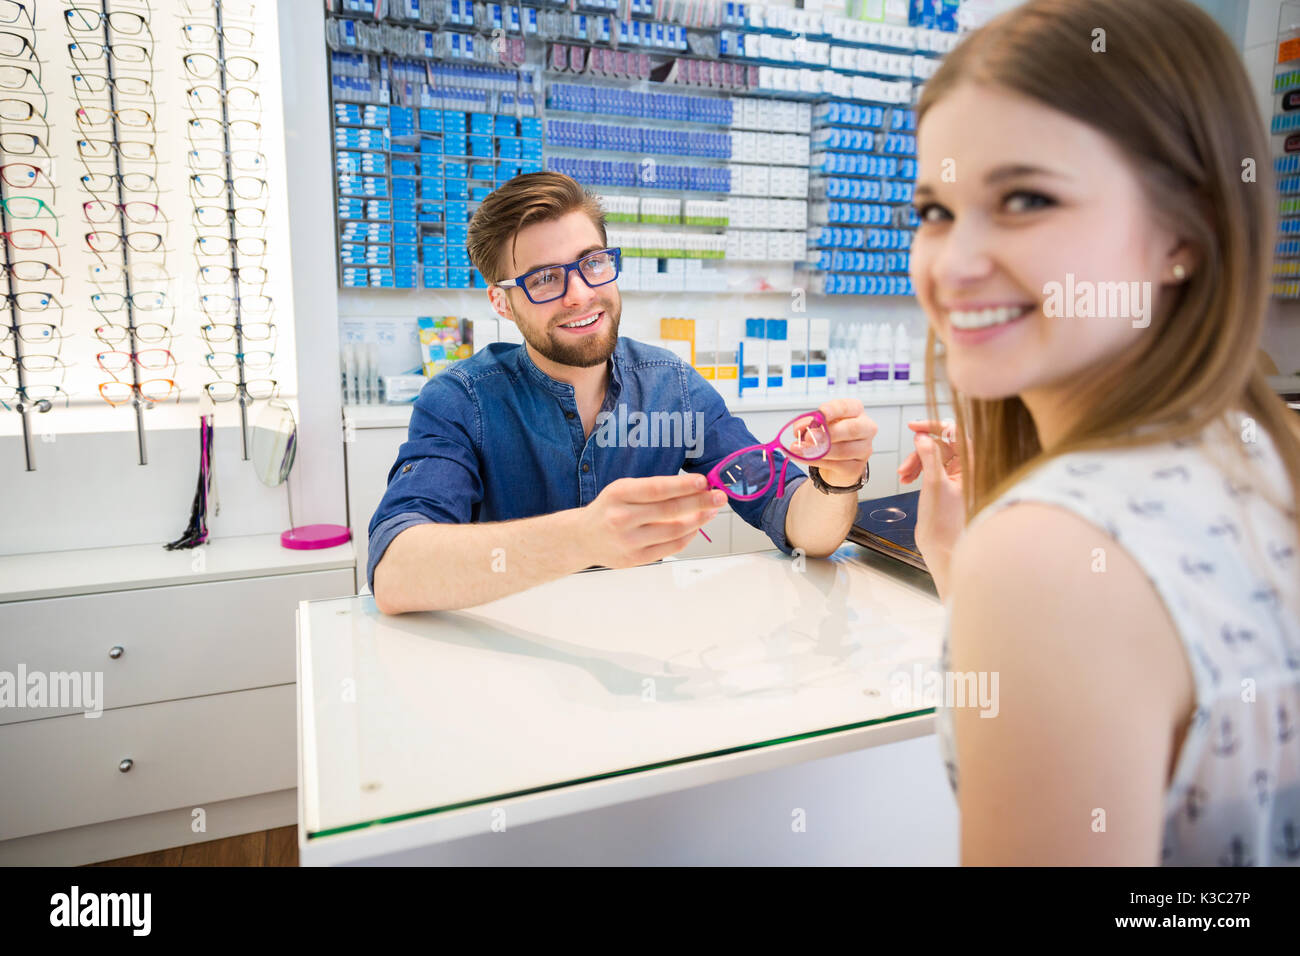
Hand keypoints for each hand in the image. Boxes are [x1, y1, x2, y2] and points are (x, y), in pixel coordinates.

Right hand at [582, 474, 725, 568]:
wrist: (583, 538)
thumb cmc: (609, 508)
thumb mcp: (622, 490)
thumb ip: (653, 489)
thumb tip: (695, 487)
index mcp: (618, 494)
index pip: (656, 489)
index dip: (683, 485)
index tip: (704, 482)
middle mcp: (621, 518)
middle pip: (670, 510)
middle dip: (700, 502)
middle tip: (720, 496)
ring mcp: (628, 542)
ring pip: (674, 531)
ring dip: (698, 519)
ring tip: (712, 511)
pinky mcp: (635, 559)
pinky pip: (671, 548)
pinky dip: (688, 536)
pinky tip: (696, 526)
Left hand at [789, 398, 876, 486]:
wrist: (837, 461)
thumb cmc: (831, 436)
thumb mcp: (819, 423)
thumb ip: (810, 423)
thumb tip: (800, 428)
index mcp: (856, 411)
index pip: (847, 407)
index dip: (833, 410)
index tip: (820, 413)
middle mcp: (866, 428)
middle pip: (851, 429)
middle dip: (828, 433)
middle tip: (809, 437)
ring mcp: (864, 449)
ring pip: (842, 450)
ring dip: (817, 451)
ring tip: (798, 448)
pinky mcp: (856, 467)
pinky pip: (835, 464)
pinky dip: (816, 461)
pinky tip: (803, 457)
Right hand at [902, 422, 965, 584]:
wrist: (941, 546)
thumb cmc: (944, 522)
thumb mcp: (934, 483)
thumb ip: (929, 456)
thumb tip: (922, 435)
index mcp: (971, 465)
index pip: (955, 433)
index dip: (934, 427)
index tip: (915, 427)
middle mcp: (966, 468)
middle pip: (941, 444)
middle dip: (919, 451)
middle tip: (905, 463)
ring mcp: (955, 476)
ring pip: (932, 455)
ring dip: (915, 462)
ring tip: (903, 476)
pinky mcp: (944, 484)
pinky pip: (929, 467)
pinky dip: (916, 470)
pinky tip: (907, 480)